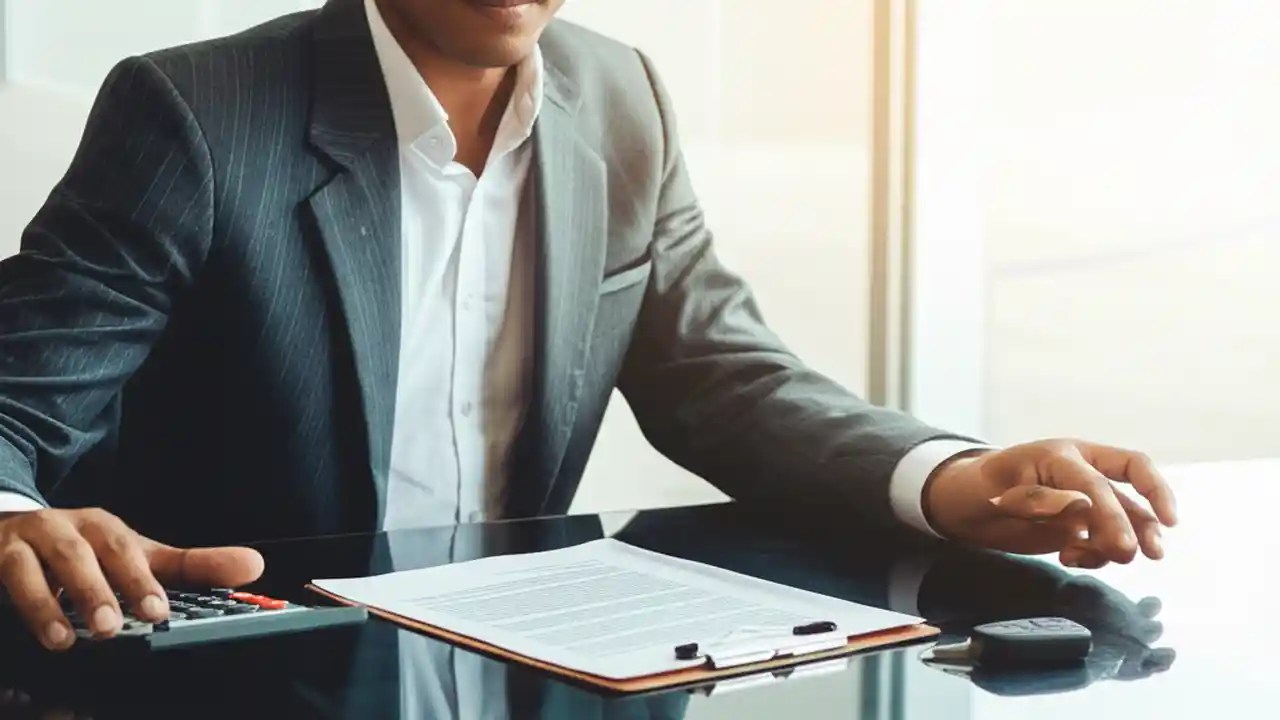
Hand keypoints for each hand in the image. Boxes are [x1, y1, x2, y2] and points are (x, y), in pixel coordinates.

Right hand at [0, 508, 263, 650]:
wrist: (6, 533)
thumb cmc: (83, 551)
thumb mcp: (135, 556)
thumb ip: (191, 566)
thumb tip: (254, 564)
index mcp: (104, 528)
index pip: (130, 550)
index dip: (143, 579)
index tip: (158, 611)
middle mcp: (65, 528)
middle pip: (87, 552)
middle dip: (105, 586)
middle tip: (119, 624)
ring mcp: (24, 541)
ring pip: (37, 565)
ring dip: (54, 600)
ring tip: (75, 637)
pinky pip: (6, 577)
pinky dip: (21, 605)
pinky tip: (43, 634)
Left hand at [923, 440, 1177, 566]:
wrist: (967, 505)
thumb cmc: (978, 488)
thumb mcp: (998, 491)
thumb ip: (1038, 499)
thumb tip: (1081, 507)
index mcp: (1061, 454)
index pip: (1096, 481)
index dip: (1118, 508)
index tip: (1129, 541)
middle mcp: (1083, 469)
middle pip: (1133, 484)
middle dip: (1143, 520)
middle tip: (1147, 555)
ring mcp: (1087, 496)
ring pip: (1127, 514)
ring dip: (1129, 539)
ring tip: (1110, 559)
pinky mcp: (1084, 521)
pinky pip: (1106, 536)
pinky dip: (1098, 553)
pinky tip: (1071, 559)